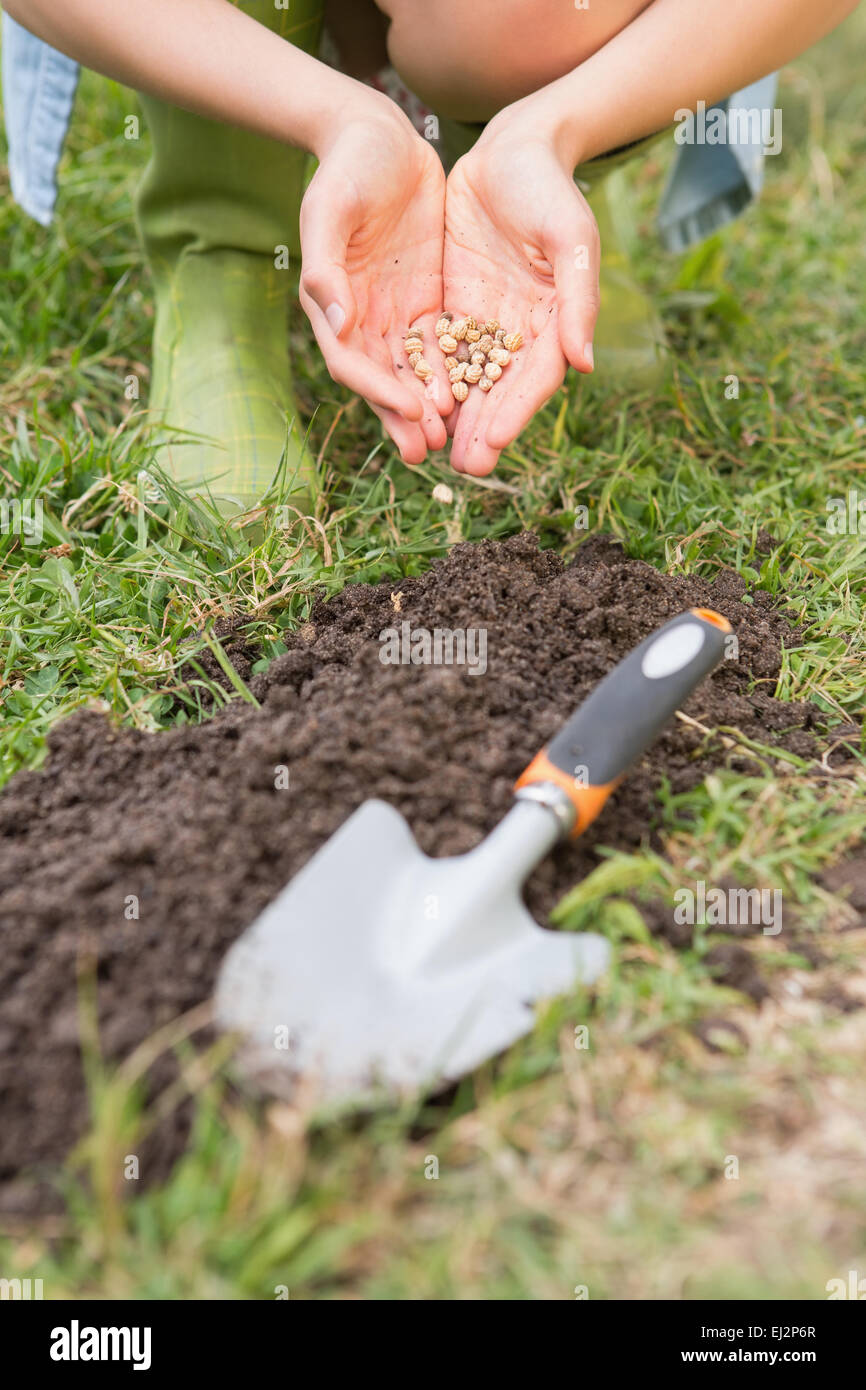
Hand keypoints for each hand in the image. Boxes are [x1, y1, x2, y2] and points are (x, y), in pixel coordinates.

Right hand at [300, 96, 451, 463]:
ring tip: (452, 439)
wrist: (377, 135)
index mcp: (331, 303)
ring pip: (413, 371)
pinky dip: (454, 372)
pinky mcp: (425, 299)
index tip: (411, 411)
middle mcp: (362, 317)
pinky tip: (474, 397)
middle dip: (405, 417)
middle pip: (383, 379)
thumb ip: (327, 269)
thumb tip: (337, 325)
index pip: (352, 361)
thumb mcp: (329, 209)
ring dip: (430, 406)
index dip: (379, 391)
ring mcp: (395, 311)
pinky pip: (442, 344)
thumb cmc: (346, 167)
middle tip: (430, 452)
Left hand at [443, 114, 598, 474]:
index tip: (496, 440)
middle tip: (465, 468)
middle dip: (484, 428)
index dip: (517, 410)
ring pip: (469, 378)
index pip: (536, 376)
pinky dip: (430, 380)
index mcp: (555, 318)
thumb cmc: (548, 188)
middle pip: (501, 389)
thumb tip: (582, 363)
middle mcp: (521, 329)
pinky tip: (412, 408)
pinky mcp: (455, 305)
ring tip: (436, 453)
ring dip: (455, 416)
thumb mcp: (570, 236)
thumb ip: (577, 299)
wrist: (510, 148)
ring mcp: (486, 319)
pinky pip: (440, 350)